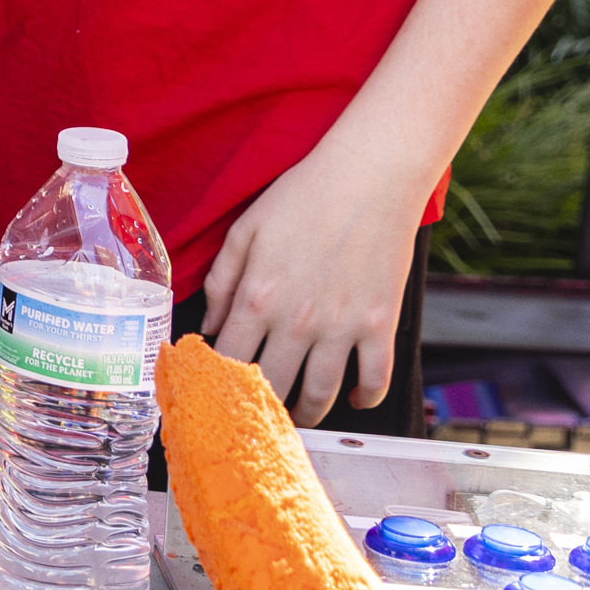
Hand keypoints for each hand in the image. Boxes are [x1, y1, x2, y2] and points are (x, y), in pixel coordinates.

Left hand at [194, 146, 432, 421]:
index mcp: (258, 297)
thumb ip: (221, 281)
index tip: (218, 394)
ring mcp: (342, 326)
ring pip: (322, 393)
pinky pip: (375, 379)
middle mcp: (297, 320)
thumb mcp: (246, 230)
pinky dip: (365, 398)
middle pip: (273, 387)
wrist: (369, 176)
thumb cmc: (302, 197)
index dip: (219, 385)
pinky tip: (353, 397)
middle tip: (257, 412)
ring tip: (299, 413)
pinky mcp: (381, 324)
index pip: (229, 361)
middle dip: (260, 407)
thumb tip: (209, 328)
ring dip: (308, 412)